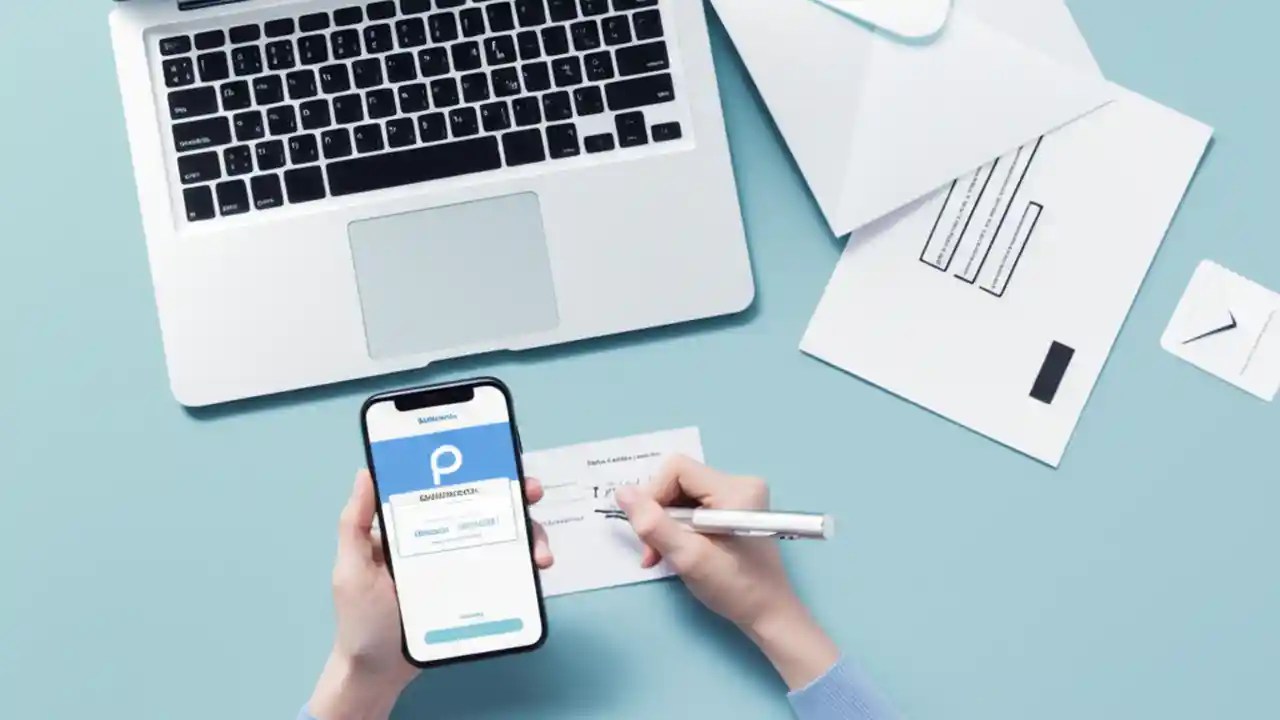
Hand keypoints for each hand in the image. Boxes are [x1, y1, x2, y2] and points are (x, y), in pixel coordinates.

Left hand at [308, 470, 554, 719]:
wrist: (379, 674)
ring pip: (503, 540)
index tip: (498, 462)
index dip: (472, 472)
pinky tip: (535, 570)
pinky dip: (524, 568)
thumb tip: (366, 473)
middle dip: (514, 496)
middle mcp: (440, 542)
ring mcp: (460, 567)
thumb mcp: (351, 571)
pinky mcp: (475, 592)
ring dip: (529, 536)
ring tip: (539, 552)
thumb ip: (355, 525)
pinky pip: (505, 573)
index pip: (445, 491)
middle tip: (531, 494)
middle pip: (484, 509)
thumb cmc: (361, 622)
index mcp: (411, 530)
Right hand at [614, 456, 837, 689]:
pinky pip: (694, 505)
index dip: (654, 495)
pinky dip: (679, 527)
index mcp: (735, 489)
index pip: (677, 469)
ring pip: (682, 494)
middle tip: (653, 551)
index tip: (650, 532)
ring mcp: (739, 495)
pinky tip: (679, 550)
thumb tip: (622, 492)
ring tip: (662, 555)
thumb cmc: (734, 588)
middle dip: (659, 514)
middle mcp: (740, 483)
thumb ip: (653, 524)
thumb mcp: (688, 558)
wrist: (768, 613)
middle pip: (678, 481)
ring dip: (666, 524)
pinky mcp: (735, 508)